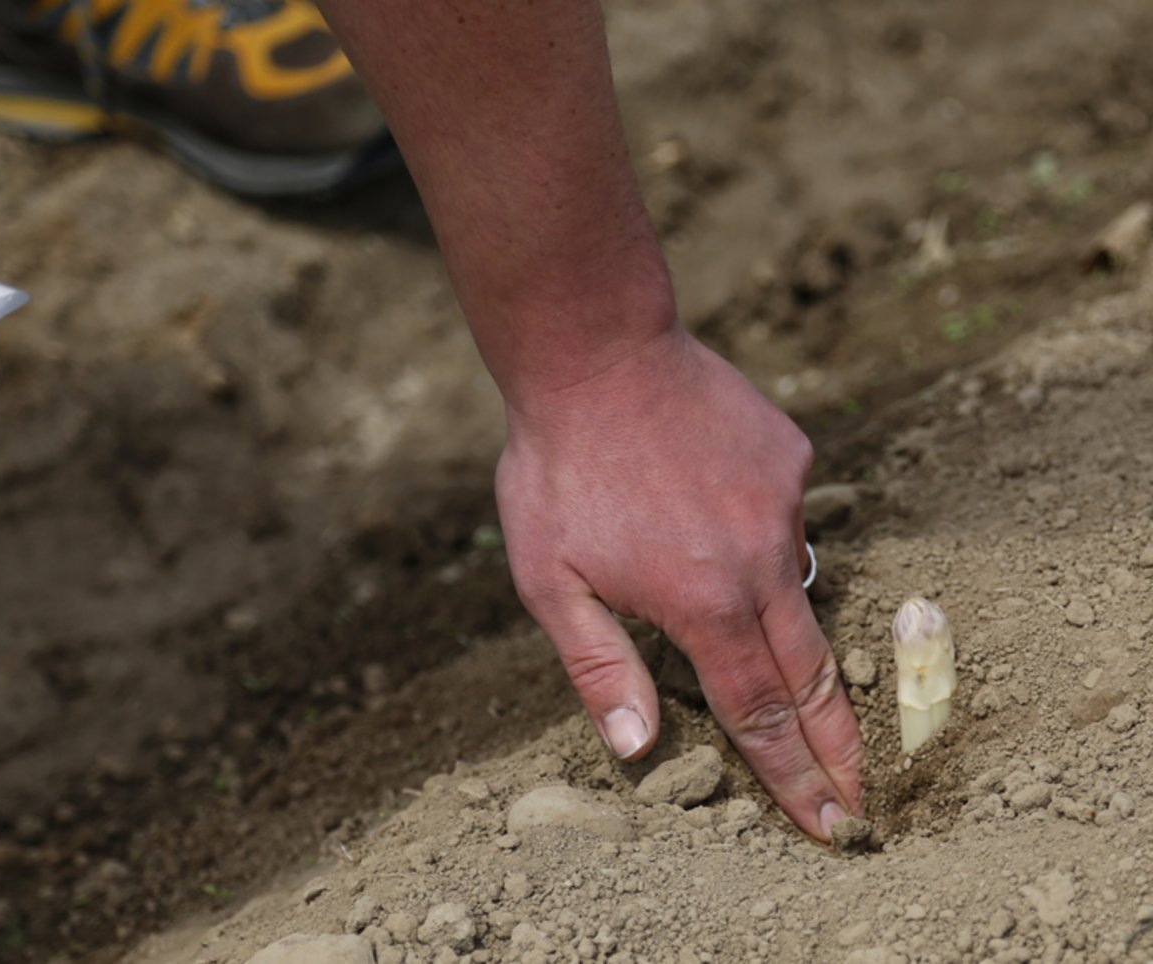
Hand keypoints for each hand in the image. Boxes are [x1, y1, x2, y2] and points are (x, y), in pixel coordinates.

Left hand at [496, 327, 862, 839]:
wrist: (597, 352)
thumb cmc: (558, 470)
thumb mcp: (549, 579)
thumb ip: (601, 667)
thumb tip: (640, 747)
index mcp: (703, 602)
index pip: (762, 714)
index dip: (797, 777)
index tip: (834, 826)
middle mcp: (761, 560)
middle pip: (812, 672)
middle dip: (840, 744)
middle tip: (866, 797)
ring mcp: (783, 504)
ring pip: (796, 589)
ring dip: (780, 624)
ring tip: (718, 595)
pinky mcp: (791, 458)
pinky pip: (783, 521)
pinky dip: (754, 535)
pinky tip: (702, 502)